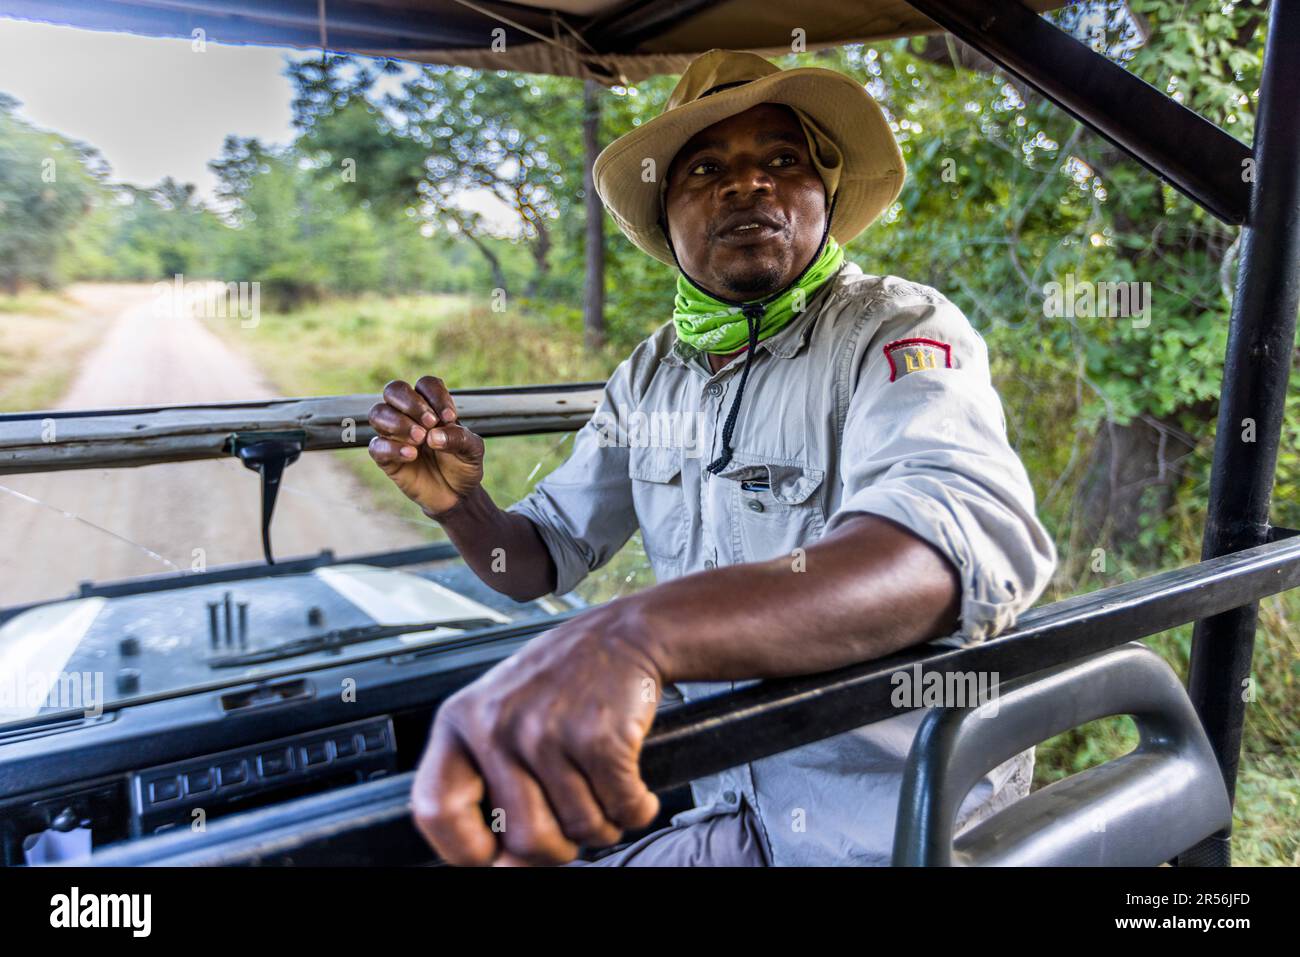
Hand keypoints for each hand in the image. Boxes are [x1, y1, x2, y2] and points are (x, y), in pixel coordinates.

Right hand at [368, 376, 484, 516]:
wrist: (457, 495)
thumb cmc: (463, 465)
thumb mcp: (472, 450)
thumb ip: (458, 438)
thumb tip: (433, 435)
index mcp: (431, 406)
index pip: (425, 384)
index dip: (435, 395)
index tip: (449, 417)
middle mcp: (408, 415)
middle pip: (394, 390)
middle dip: (411, 403)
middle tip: (430, 423)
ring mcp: (394, 435)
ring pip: (378, 413)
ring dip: (398, 422)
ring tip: (420, 439)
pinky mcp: (385, 457)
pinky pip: (376, 446)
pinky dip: (392, 448)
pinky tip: (412, 455)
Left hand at [411, 601, 663, 865]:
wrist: (622, 634)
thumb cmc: (562, 680)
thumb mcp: (503, 714)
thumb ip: (489, 779)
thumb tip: (500, 864)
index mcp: (461, 722)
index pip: (435, 809)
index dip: (463, 848)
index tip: (492, 854)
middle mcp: (497, 726)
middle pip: (524, 839)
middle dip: (558, 849)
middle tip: (570, 824)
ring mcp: (547, 731)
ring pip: (580, 829)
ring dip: (603, 823)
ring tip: (603, 789)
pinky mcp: (599, 736)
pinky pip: (621, 808)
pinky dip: (635, 807)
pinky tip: (632, 785)